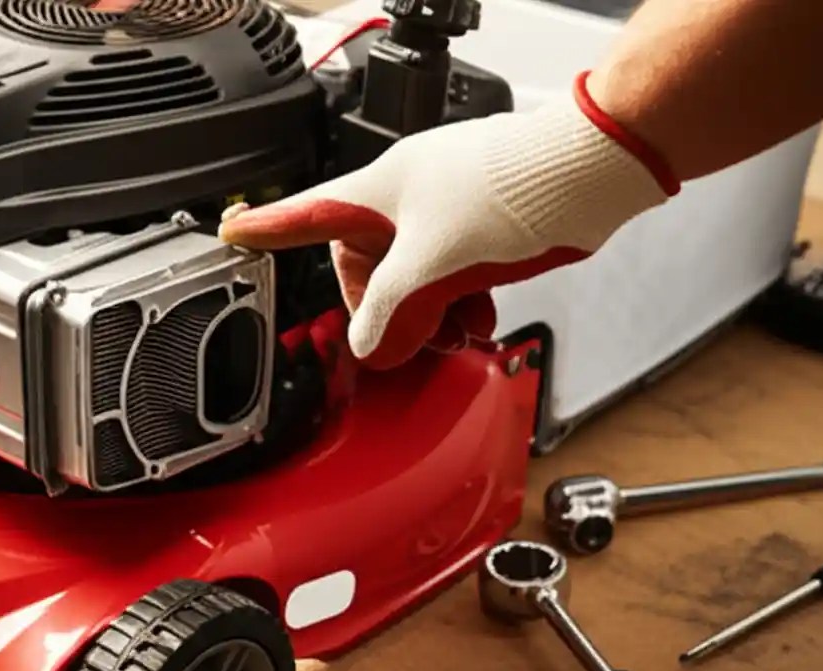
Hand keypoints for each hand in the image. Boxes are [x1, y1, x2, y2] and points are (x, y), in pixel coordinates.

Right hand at [219, 87, 671, 368]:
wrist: (587, 173)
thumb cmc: (508, 192)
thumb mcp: (431, 266)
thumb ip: (392, 312)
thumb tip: (371, 345)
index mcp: (377, 191)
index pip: (305, 214)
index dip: (265, 228)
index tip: (235, 231)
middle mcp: (405, 198)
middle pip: (368, 264)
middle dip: (387, 307)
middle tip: (404, 337)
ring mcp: (444, 209)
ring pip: (415, 273)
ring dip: (430, 311)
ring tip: (454, 333)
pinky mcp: (479, 222)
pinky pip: (452, 270)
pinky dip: (459, 299)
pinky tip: (477, 320)